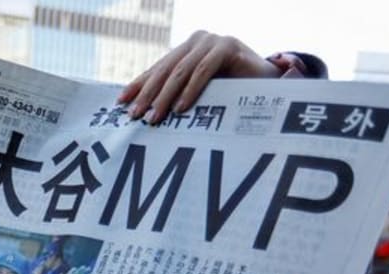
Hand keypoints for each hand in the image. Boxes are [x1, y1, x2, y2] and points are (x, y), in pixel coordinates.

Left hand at [119, 31, 281, 123]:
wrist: (269, 82)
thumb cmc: (231, 90)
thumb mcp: (198, 91)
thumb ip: (176, 93)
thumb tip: (141, 111)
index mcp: (185, 50)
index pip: (156, 69)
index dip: (138, 85)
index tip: (120, 103)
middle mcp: (195, 42)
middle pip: (165, 70)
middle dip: (148, 94)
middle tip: (135, 115)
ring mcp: (212, 41)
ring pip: (181, 71)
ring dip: (166, 96)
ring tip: (154, 117)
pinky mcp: (228, 46)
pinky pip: (203, 70)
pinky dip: (191, 90)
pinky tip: (181, 107)